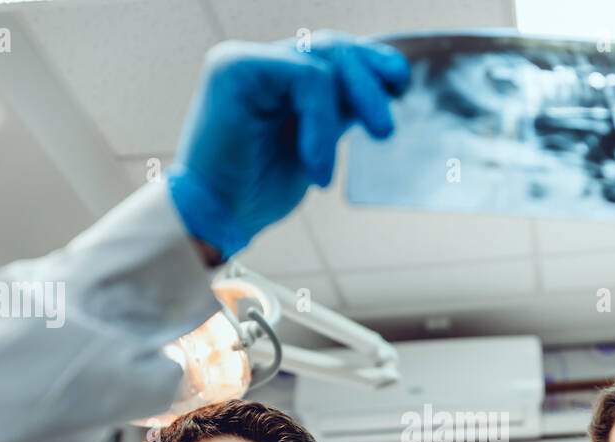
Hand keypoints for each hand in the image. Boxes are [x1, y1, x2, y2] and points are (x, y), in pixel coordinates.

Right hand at [167, 31, 410, 260]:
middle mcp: (260, 64)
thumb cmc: (257, 193)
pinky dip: (322, 123)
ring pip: (325, 59)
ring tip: (351, 154)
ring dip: (354, 102)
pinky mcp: (236, 68)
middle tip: (385, 130)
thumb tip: (385, 87)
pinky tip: (316, 167)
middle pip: (332, 48)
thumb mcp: (316, 147)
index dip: (370, 63)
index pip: (332, 55)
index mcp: (275, 79)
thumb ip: (339, 113)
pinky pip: (307, 77)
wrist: (215, 221)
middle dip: (370, 79)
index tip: (399, 85)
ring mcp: (245, 61)